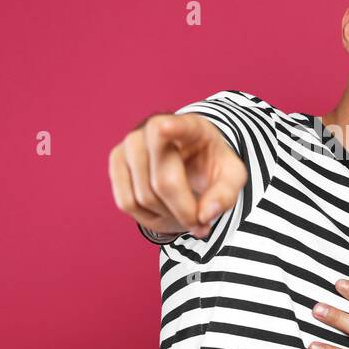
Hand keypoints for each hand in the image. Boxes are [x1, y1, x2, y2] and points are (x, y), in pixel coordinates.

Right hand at [108, 113, 247, 238]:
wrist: (189, 160)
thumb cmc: (211, 166)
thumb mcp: (231, 177)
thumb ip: (225, 194)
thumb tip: (206, 215)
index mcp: (191, 126)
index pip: (176, 125)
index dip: (171, 128)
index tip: (167, 127)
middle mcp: (153, 128)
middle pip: (163, 181)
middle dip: (184, 210)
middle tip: (200, 222)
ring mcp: (131, 143)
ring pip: (142, 197)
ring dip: (166, 215)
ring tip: (183, 211)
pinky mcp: (116, 161)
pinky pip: (126, 202)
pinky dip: (146, 216)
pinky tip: (163, 209)